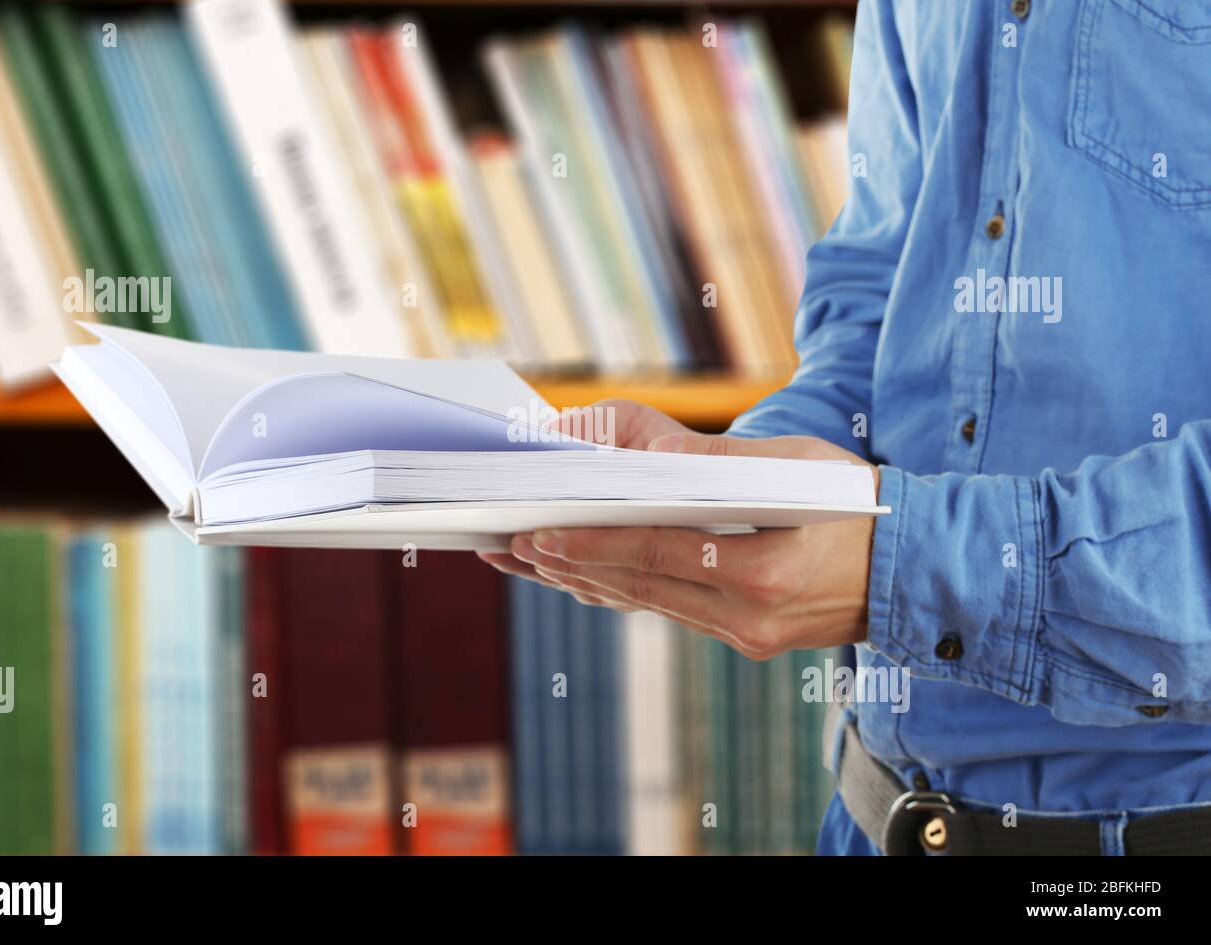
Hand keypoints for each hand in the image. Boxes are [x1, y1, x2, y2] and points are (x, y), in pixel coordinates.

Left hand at [480, 427, 878, 658]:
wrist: (914, 572)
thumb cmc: (859, 506)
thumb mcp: (801, 467)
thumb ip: (719, 462)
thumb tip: (645, 455)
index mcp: (765, 571)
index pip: (656, 555)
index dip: (591, 545)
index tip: (538, 535)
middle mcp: (749, 615)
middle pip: (639, 587)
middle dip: (570, 565)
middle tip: (513, 546)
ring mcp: (746, 635)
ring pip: (648, 605)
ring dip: (587, 582)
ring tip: (532, 562)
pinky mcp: (745, 640)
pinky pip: (671, 612)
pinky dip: (625, 592)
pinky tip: (588, 580)